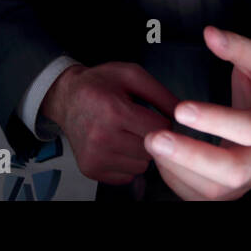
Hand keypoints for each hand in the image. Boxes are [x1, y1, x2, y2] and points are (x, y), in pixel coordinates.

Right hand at [41, 62, 179, 184]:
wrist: (66, 98)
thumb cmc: (100, 84)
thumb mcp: (132, 75)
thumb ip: (161, 94)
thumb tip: (184, 115)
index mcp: (114, 111)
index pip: (160, 129)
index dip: (163, 121)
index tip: (154, 114)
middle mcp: (102, 137)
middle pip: (152, 150)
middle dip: (152, 138)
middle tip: (138, 123)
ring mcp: (95, 156)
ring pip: (142, 166)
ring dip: (140, 152)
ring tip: (126, 133)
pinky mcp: (91, 169)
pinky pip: (127, 176)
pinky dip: (127, 163)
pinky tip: (117, 145)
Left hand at [144, 26, 250, 200]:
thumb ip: (236, 46)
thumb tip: (211, 34)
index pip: (249, 129)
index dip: (215, 120)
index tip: (180, 107)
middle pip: (232, 171)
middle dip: (190, 156)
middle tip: (155, 138)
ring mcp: (243, 184)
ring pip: (212, 190)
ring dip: (176, 169)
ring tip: (150, 142)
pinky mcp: (225, 195)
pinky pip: (197, 197)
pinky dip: (175, 179)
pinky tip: (160, 157)